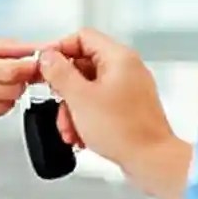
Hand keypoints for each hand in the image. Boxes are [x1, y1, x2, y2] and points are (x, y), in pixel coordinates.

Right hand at [38, 28, 174, 169]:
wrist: (151, 161)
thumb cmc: (125, 131)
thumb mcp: (80, 98)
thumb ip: (60, 73)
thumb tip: (48, 57)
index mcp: (119, 58)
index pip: (82, 37)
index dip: (60, 50)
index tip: (46, 67)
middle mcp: (126, 69)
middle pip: (83, 65)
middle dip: (65, 89)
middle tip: (58, 102)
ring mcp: (129, 89)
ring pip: (88, 88)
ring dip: (73, 108)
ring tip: (70, 128)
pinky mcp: (128, 108)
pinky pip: (99, 104)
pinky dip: (86, 117)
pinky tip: (81, 135)